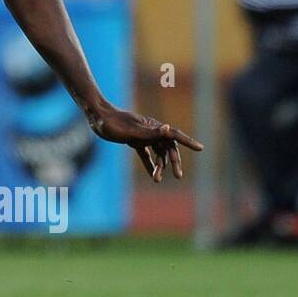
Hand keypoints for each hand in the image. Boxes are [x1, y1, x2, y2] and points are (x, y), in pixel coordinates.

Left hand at [88, 105, 203, 182]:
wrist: (96, 117)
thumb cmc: (112, 123)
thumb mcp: (131, 130)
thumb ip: (149, 132)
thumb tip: (168, 129)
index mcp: (153, 126)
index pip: (174, 135)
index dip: (188, 142)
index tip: (201, 148)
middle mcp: (151, 130)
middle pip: (167, 147)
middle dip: (173, 162)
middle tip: (178, 176)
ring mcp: (142, 135)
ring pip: (156, 152)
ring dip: (159, 165)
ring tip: (157, 180)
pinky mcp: (133, 139)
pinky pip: (145, 153)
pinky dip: (149, 163)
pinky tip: (152, 174)